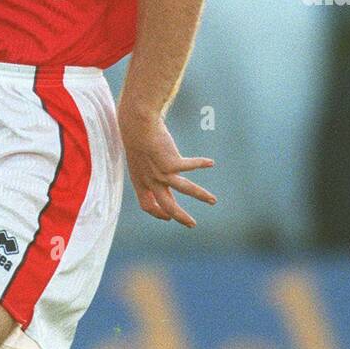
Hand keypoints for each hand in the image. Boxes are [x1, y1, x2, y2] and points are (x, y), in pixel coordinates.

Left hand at [119, 110, 215, 227]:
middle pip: (167, 205)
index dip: (157, 212)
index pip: (146, 204)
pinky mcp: (171, 162)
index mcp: (139, 180)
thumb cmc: (137, 137)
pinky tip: (211, 162)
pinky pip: (190, 166)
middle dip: (180, 216)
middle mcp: (150, 179)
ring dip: (200, 195)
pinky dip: (201, 163)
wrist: (136, 124)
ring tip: (213, 200)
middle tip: (192, 224)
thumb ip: (148, 168)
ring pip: (184, 189)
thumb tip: (157, 171)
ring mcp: (161, 172)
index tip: (167, 216)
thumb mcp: (139, 157)